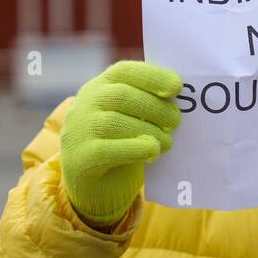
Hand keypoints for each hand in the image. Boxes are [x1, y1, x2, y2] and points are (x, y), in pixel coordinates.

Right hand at [60, 61, 181, 226]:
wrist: (93, 185)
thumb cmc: (119, 144)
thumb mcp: (130, 118)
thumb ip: (146, 105)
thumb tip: (177, 102)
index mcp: (100, 87)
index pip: (124, 72)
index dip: (152, 76)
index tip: (176, 87)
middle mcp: (85, 104)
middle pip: (122, 96)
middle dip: (155, 107)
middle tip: (176, 121)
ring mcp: (79, 130)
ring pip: (115, 123)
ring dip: (149, 131)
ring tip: (167, 142)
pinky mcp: (81, 158)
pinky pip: (108, 150)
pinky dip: (136, 149)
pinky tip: (152, 151)